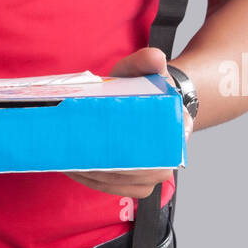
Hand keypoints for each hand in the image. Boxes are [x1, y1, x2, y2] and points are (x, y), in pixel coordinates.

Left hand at [64, 46, 191, 198]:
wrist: (143, 105)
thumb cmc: (142, 89)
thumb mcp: (142, 70)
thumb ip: (146, 61)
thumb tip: (155, 58)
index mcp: (178, 123)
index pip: (170, 137)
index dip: (141, 145)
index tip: (111, 141)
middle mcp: (169, 153)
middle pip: (143, 168)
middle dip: (110, 163)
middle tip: (80, 151)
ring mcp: (154, 172)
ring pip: (127, 182)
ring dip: (97, 175)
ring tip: (70, 160)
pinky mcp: (137, 183)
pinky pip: (118, 189)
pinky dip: (95, 182)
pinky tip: (74, 170)